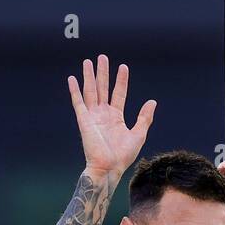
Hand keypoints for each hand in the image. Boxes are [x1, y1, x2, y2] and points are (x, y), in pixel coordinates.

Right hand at [68, 54, 155, 179]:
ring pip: (90, 91)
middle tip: (102, 57)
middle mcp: (103, 114)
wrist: (109, 167)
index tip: (123, 67)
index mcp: (116, 117)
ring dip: (89, 76)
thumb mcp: (138, 134)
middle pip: (102, 88)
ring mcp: (93, 116)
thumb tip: (152, 101)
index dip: (121, 80)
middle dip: (103, 73)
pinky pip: (78, 102)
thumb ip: (144, 118)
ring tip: (88, 61)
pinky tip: (72, 78)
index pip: (119, 93)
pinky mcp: (84, 120)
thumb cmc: (123, 156)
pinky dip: (74, 90)